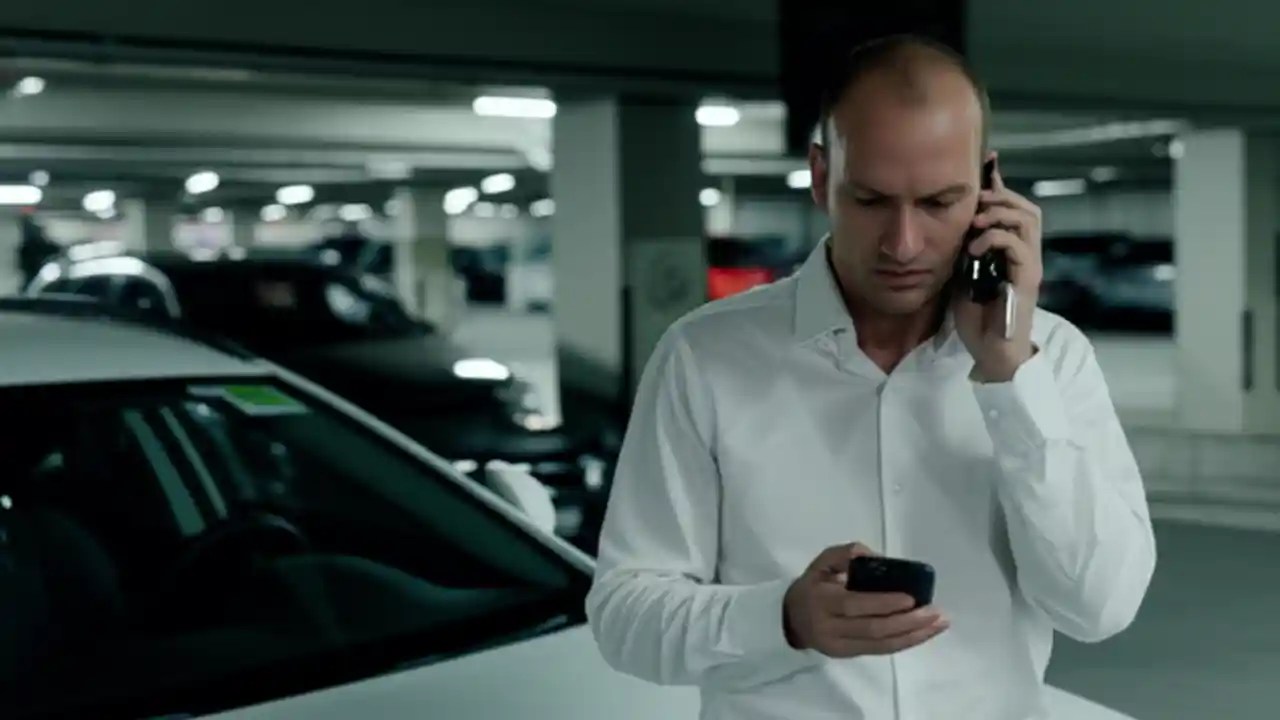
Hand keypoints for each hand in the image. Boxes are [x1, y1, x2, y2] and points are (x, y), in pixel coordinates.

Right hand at [783, 542, 949, 657]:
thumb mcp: (822, 562)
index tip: (911, 597)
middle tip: (935, 612)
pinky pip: (880, 651)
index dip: (884, 603)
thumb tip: (878, 558)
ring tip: (938, 624)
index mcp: (822, 599)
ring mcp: (839, 645)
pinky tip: (923, 634)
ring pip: (880, 645)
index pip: (855, 605)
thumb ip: (846, 554)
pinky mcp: (848, 655)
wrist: (790, 620)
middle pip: (872, 629)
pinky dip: (905, 643)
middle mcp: (829, 626)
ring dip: (913, 635)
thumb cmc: (812, 585)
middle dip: (907, 622)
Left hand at [954, 154, 1042, 381]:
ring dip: (998, 214)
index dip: (1000, 186)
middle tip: (975, 202)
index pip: (1013, 208)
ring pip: (1027, 220)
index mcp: (1012, 250)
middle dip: (1000, 198)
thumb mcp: (962, 272)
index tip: (985, 165)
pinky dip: (995, 239)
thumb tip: (946, 223)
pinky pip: (1017, 247)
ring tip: (975, 222)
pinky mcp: (1026, 279)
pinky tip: (974, 248)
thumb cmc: (977, 315)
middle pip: (1026, 208)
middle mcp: (1026, 254)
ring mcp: (1029, 265)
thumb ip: (962, 248)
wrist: (991, 351)